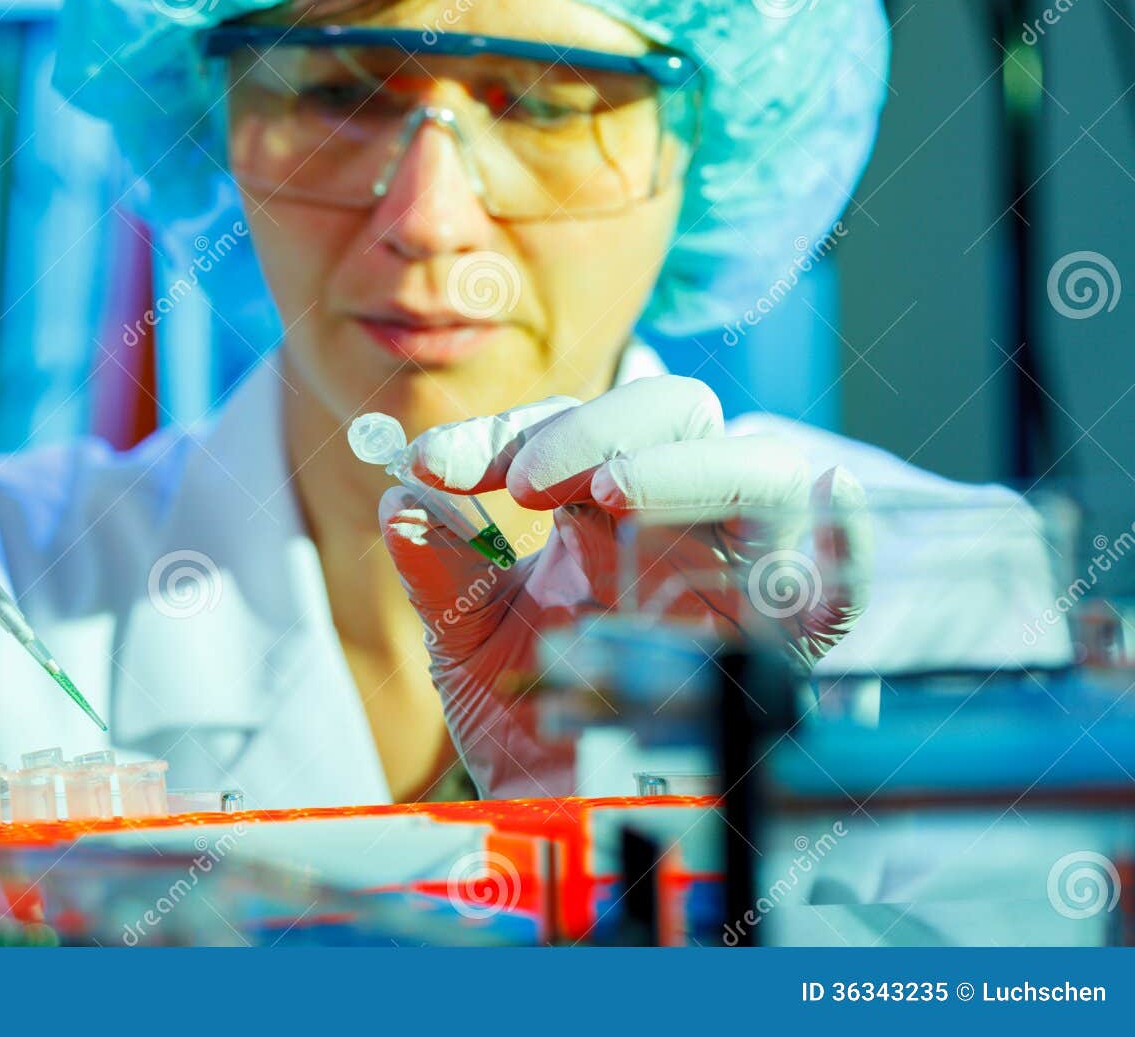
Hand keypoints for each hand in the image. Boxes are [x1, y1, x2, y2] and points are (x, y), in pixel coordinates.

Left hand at [379, 376, 869, 797]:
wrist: (562, 828)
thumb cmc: (527, 723)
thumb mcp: (469, 641)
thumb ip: (441, 569)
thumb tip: (399, 499)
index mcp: (604, 511)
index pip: (574, 431)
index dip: (507, 431)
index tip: (431, 464)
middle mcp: (678, 526)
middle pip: (678, 417)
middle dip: (595, 428)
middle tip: (522, 483)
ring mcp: (738, 580)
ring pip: (759, 475)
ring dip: (685, 468)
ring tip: (607, 491)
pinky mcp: (786, 653)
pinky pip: (842, 589)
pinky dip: (846, 544)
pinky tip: (828, 499)